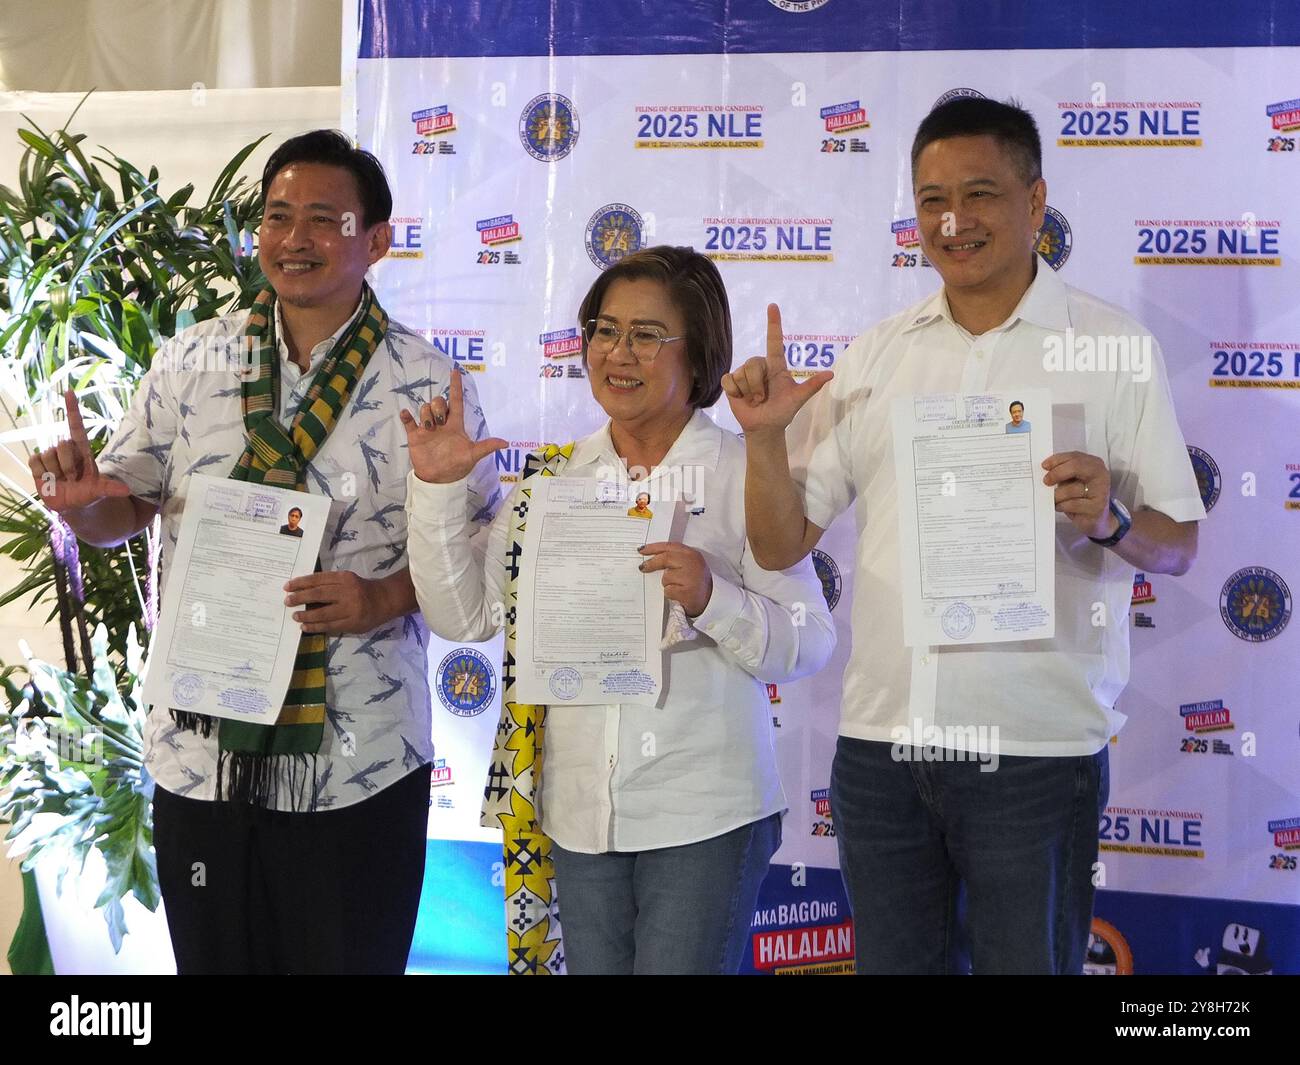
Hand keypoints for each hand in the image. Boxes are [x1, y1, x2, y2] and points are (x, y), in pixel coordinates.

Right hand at [28, 389, 132, 511]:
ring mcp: (50, 455)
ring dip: (56, 472)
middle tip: (73, 478)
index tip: (69, 391)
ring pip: (48, 455)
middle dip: (68, 465)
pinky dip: (42, 474)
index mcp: (82, 450)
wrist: (70, 504)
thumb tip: (127, 491)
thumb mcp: (99, 491)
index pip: (76, 425)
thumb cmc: (87, 493)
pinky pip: (35, 462)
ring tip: (62, 480)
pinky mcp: (37, 463)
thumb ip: (110, 488)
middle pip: (62, 445)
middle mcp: (65, 449)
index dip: (72, 409)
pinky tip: (49, 480)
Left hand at [284, 570, 392, 634]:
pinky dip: (315, 626)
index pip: (319, 579)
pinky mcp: (352, 623)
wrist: (385, 600)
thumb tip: (303, 591)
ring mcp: (350, 608)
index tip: (287, 586)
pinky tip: (305, 626)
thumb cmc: (362, 589)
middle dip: (300, 597)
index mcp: (345, 578)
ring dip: (306, 615)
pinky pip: (330, 625)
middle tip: (288, 601)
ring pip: (323, 612)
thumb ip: (329, 583)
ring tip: (295, 616)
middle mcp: (347, 591)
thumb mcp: (347, 580)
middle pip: (319, 594)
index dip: (301, 583)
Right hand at [398, 369, 506, 483]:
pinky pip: (409, 422)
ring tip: (429, 429)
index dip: (456, 386)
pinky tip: (406, 414)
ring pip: (425, 409)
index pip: (456, 401)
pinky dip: (407, 417)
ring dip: (426, 414)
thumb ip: (486, 446)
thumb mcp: (473, 455)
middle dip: (438, 406)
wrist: (439, 479)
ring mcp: (427, 429)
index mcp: (455, 425)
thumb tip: (506, 444)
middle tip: (440, 422)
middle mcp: (441, 423)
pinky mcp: (415, 436)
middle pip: (439, 403)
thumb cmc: (457, 465)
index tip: (455, 371)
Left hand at [638, 541, 712, 617]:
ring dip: (666, 584)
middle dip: (652, 564)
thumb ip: (673, 558)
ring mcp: (691, 577)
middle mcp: (693, 563)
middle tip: (643, 568)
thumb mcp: (688, 565)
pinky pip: (669, 591)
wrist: (710, 601)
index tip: (641, 550)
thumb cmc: (695, 582)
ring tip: (677, 587)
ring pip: (666, 577)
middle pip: (665, 558)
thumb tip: (650, 558)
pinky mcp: (688, 592)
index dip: (653, 547)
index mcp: (692, 554)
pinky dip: (670, 594)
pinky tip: (678, 595)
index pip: (670, 546)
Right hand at [720, 304, 832, 434]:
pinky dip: (735, 391)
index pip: (774, 341)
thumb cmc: (783, 411)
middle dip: (757, 384)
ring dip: (748, 391)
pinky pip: (729, 380)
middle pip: (753, 363)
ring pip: (741, 373)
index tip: (773, 306)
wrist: (765, 427)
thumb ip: (812, 386)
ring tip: (754, 400)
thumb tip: (831, 374)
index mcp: (776, 366)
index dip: (774, 323)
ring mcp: (744, 374)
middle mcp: (760, 366)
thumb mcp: (798, 399)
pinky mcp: (731, 383)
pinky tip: (741, 398)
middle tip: (762, 398)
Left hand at [1042, 451, 1114, 538]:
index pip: (1074, 456)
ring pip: (1071, 489)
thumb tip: (1045, 469)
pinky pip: (1072, 504)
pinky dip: (1062, 506)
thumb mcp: (1072, 480)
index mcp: (1094, 464)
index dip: (1057, 460)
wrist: (1095, 518)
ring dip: (1057, 495)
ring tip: (1054, 499)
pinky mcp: (1096, 507)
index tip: (1044, 466)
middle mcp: (1100, 474)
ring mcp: (1100, 491)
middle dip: (1057, 473)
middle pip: (1076, 466)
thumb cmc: (1080, 495)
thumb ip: (1063, 471)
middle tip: (1046, 481)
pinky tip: (1060, 507)